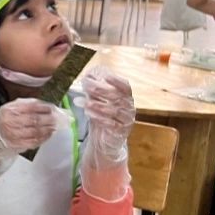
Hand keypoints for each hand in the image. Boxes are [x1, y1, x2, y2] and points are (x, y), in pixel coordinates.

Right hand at [0, 99, 59, 181]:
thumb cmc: (4, 121)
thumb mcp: (10, 108)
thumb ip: (25, 105)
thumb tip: (45, 105)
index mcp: (9, 110)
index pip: (30, 107)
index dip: (43, 108)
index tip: (51, 108)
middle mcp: (10, 122)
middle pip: (34, 120)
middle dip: (48, 119)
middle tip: (57, 119)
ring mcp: (13, 135)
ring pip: (36, 132)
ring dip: (48, 129)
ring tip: (54, 126)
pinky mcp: (17, 144)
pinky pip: (34, 141)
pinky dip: (44, 138)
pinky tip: (48, 135)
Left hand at [79, 68, 133, 200]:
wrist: (105, 139)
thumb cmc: (101, 116)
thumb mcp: (97, 100)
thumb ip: (93, 89)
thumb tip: (88, 76)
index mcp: (125, 97)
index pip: (125, 86)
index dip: (116, 80)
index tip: (105, 76)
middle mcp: (129, 107)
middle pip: (118, 96)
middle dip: (101, 90)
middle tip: (87, 87)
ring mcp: (126, 120)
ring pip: (115, 110)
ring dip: (98, 105)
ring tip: (85, 103)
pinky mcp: (121, 132)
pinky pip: (112, 124)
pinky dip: (100, 118)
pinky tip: (89, 114)